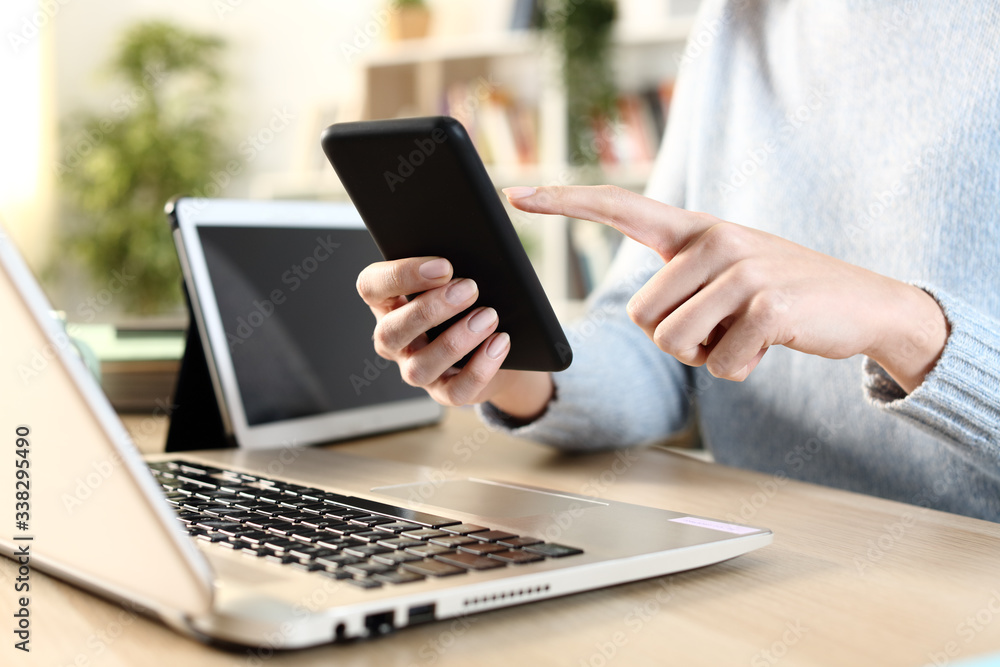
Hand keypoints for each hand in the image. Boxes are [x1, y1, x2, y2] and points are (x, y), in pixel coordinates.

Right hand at [356, 256, 552, 414]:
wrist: (495, 341)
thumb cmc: (468, 300)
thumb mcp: (455, 278)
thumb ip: (451, 267)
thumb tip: (472, 252)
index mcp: (387, 303)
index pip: (372, 286)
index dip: (401, 275)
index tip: (443, 266)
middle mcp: (394, 340)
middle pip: (392, 331)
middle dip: (432, 310)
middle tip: (470, 289)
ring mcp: (415, 370)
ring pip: (420, 367)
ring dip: (456, 340)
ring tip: (488, 316)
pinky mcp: (444, 392)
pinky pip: (456, 390)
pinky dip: (480, 368)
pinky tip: (499, 343)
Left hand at [504, 185, 947, 392]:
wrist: (863, 303)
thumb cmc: (780, 295)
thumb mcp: (727, 273)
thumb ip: (682, 281)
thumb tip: (646, 320)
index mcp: (695, 230)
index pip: (619, 206)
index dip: (566, 202)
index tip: (518, 196)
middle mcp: (713, 240)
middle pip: (643, 316)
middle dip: (676, 339)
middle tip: (722, 327)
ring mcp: (742, 270)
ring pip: (673, 342)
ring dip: (707, 356)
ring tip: (744, 332)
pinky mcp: (767, 305)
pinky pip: (720, 365)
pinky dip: (739, 370)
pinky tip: (769, 345)